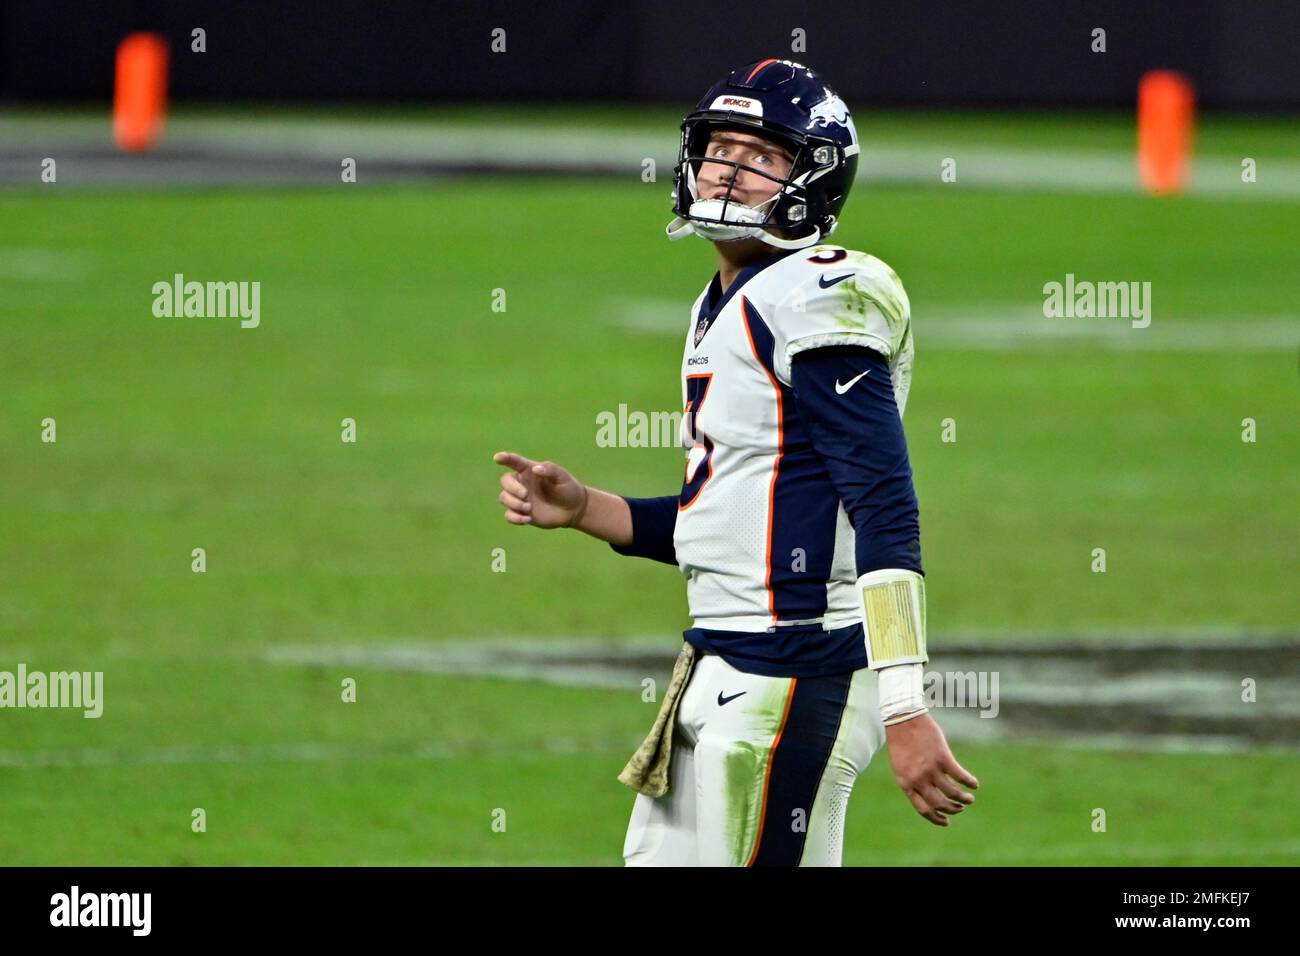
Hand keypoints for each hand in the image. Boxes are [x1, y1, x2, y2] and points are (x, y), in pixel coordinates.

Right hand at [493, 451, 588, 529]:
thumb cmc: (568, 488)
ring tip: (529, 508)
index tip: (497, 458)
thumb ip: (550, 470)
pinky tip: (527, 519)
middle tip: (525, 495)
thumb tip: (535, 469)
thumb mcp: (562, 477)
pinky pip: (509, 515)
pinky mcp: (521, 513)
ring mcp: (520, 499)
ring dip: (513, 503)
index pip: (515, 462)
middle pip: (505, 481)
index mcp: (530, 470)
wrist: (573, 510)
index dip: (505, 458)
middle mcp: (522, 483)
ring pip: (504, 498)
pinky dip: (514, 517)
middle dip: (512, 488)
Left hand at [885, 712, 978, 826]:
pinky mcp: (943, 758)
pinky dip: (970, 782)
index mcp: (906, 783)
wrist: (901, 718)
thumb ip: (913, 780)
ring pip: (953, 793)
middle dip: (953, 809)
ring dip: (964, 799)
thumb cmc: (901, 741)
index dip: (937, 818)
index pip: (923, 809)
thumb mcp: (901, 766)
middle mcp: (918, 780)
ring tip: (970, 798)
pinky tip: (974, 784)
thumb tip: (930, 792)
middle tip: (960, 807)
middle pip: (940, 804)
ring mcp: (931, 769)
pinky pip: (960, 776)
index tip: (946, 821)